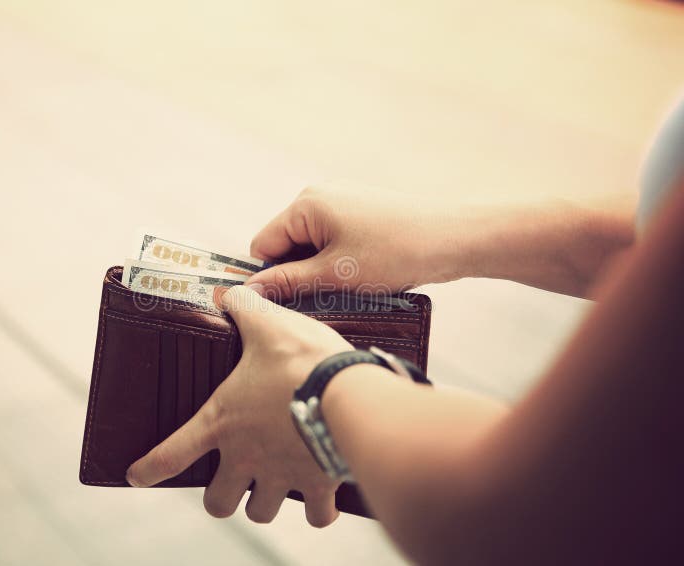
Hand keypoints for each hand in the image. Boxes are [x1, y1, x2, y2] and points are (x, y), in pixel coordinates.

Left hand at [126, 285, 352, 526]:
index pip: (171, 454)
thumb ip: (243, 308)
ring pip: (261, 513)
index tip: (137, 476)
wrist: (348, 391)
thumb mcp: (267, 323)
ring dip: (264, 502)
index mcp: (223, 421)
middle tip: (233, 480)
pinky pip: (316, 517)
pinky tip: (321, 498)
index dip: (149, 469)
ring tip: (274, 485)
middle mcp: (246, 457)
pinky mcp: (318, 485)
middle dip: (223, 497)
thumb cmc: (301, 359)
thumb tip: (229, 293)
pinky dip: (318, 511)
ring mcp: (282, 476)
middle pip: (219, 503)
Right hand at [247, 182, 469, 298]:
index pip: (262, 245)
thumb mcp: (335, 275)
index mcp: (306, 204)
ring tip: (345, 290)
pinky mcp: (359, 213)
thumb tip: (249, 291)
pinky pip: (331, 241)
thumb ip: (288, 282)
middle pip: (285, 245)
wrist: (454, 238)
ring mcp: (341, 202)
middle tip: (320, 300)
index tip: (282, 305)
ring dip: (318, 271)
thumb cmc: (395, 253)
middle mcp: (318, 196)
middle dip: (296, 274)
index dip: (268, 277)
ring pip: (309, 247)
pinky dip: (336, 263)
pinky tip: (358, 278)